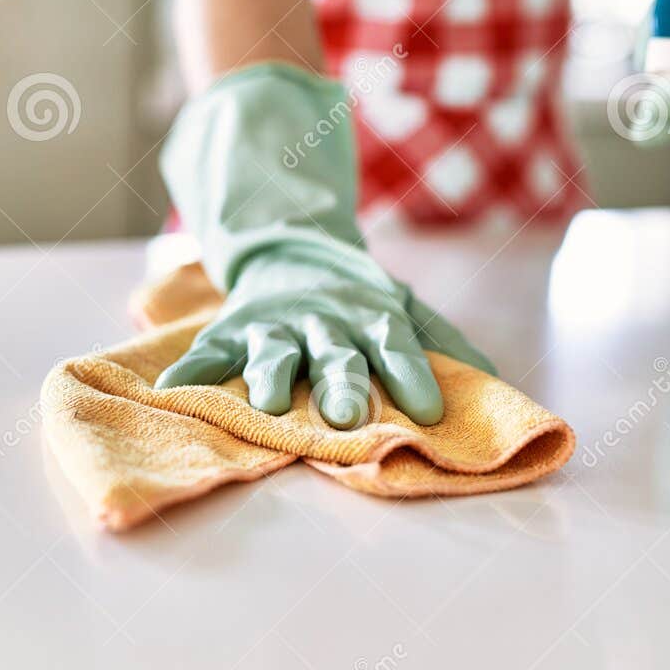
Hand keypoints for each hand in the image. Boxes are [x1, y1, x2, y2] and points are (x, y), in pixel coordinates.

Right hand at [155, 243, 492, 427]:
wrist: (293, 251)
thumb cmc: (360, 300)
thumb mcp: (405, 309)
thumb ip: (445, 344)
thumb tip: (496, 384)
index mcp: (374, 318)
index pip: (400, 346)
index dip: (415, 376)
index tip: (431, 411)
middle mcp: (326, 321)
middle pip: (337, 354)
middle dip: (341, 385)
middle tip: (348, 418)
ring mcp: (276, 323)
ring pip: (274, 351)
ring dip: (268, 376)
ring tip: (264, 406)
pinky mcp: (232, 327)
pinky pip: (209, 350)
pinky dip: (191, 370)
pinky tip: (173, 391)